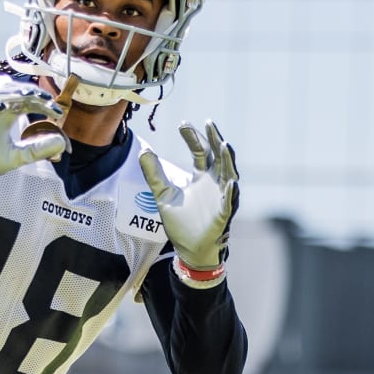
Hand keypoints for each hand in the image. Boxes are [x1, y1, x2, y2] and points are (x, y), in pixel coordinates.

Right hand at [0, 83, 66, 187]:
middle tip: (50, 102)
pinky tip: (3, 106)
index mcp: (7, 115)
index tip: (59, 113)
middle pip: (16, 94)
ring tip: (31, 96)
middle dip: (34, 95)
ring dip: (14, 95)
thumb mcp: (15, 157)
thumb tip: (61, 142)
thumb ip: (36, 149)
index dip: (45, 105)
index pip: (29, 103)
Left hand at [138, 120, 239, 270]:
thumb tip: (143, 150)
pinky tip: (229, 182)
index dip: (193, 137)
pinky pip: (229, 202)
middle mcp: (214, 183)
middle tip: (208, 124)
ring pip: (228, 174)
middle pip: (218, 156)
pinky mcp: (224, 214)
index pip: (200, 151)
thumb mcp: (162, 194)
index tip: (183, 124)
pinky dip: (230, 192)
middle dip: (214, 140)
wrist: (189, 249)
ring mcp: (221, 197)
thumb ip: (154, 173)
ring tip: (224, 145)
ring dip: (227, 161)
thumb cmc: (181, 223)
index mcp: (201, 177)